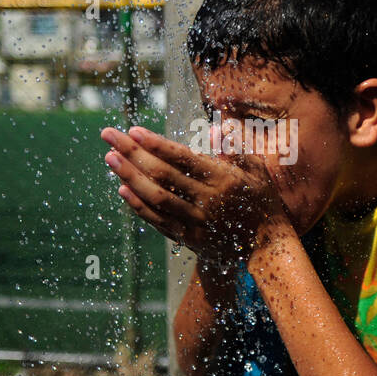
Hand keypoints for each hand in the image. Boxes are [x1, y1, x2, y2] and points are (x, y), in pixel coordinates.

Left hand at [100, 125, 291, 266]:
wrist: (267, 246)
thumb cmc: (261, 199)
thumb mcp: (257, 169)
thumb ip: (235, 147)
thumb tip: (214, 129)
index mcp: (224, 180)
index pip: (183, 159)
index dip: (156, 144)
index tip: (133, 129)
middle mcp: (207, 201)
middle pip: (162, 175)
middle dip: (132, 153)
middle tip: (108, 135)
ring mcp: (195, 222)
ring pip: (156, 198)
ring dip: (129, 177)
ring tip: (109, 158)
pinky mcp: (188, 239)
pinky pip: (158, 221)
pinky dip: (138, 205)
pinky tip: (121, 188)